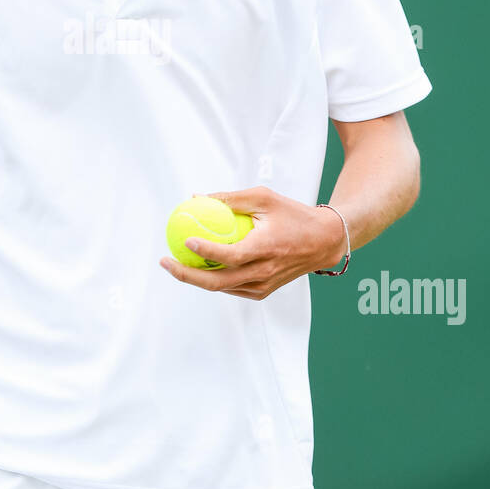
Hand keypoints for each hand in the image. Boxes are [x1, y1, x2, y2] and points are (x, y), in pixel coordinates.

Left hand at [159, 186, 345, 299]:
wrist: (324, 242)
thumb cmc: (293, 214)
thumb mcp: (264, 198)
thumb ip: (230, 198)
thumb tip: (196, 197)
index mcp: (266, 249)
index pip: (230, 256)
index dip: (206, 252)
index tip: (186, 241)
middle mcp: (264, 272)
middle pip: (217, 282)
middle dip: (186, 275)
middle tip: (165, 261)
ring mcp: (263, 285)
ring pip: (222, 288)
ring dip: (195, 279)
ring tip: (174, 263)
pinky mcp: (263, 291)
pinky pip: (232, 288)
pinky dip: (213, 279)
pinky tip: (197, 267)